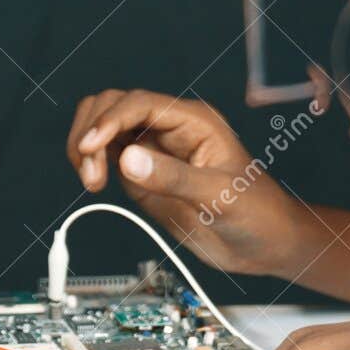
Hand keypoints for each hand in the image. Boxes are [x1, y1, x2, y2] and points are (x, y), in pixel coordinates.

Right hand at [67, 89, 310, 276]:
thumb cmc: (258, 214)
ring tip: (92, 181)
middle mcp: (169, 128)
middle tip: (91, 174)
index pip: (140, 104)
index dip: (109, 120)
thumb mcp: (220, 197)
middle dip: (92, 132)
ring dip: (85, 146)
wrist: (265, 245)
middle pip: (112, 105)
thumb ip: (174, 178)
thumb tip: (128, 159)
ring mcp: (153, 150)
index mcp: (193, 121)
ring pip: (103, 126)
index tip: (89, 146)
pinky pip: (106, 154)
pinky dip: (90, 162)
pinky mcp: (143, 174)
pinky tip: (95, 182)